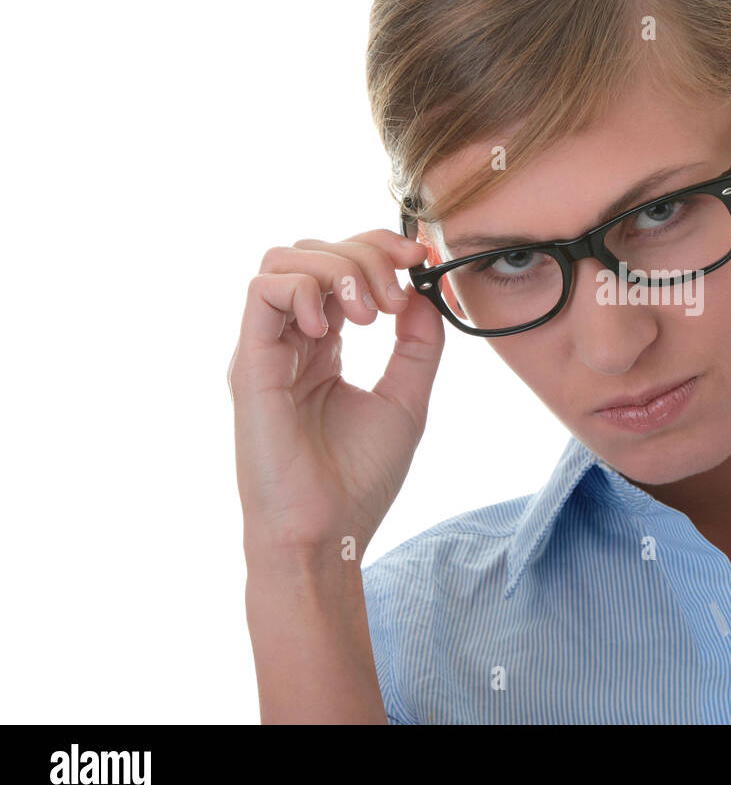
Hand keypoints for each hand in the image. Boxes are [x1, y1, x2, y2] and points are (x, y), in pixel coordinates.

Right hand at [228, 229, 442, 570]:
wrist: (326, 535)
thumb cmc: (358, 480)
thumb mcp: (406, 399)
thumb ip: (418, 344)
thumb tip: (426, 292)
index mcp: (324, 345)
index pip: (340, 265)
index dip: (379, 248)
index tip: (420, 261)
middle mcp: (291, 340)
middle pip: (313, 251)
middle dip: (365, 254)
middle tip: (396, 298)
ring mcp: (267, 348)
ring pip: (283, 260)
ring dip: (337, 268)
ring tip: (369, 316)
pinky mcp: (250, 363)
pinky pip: (262, 291)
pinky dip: (304, 292)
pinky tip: (334, 334)